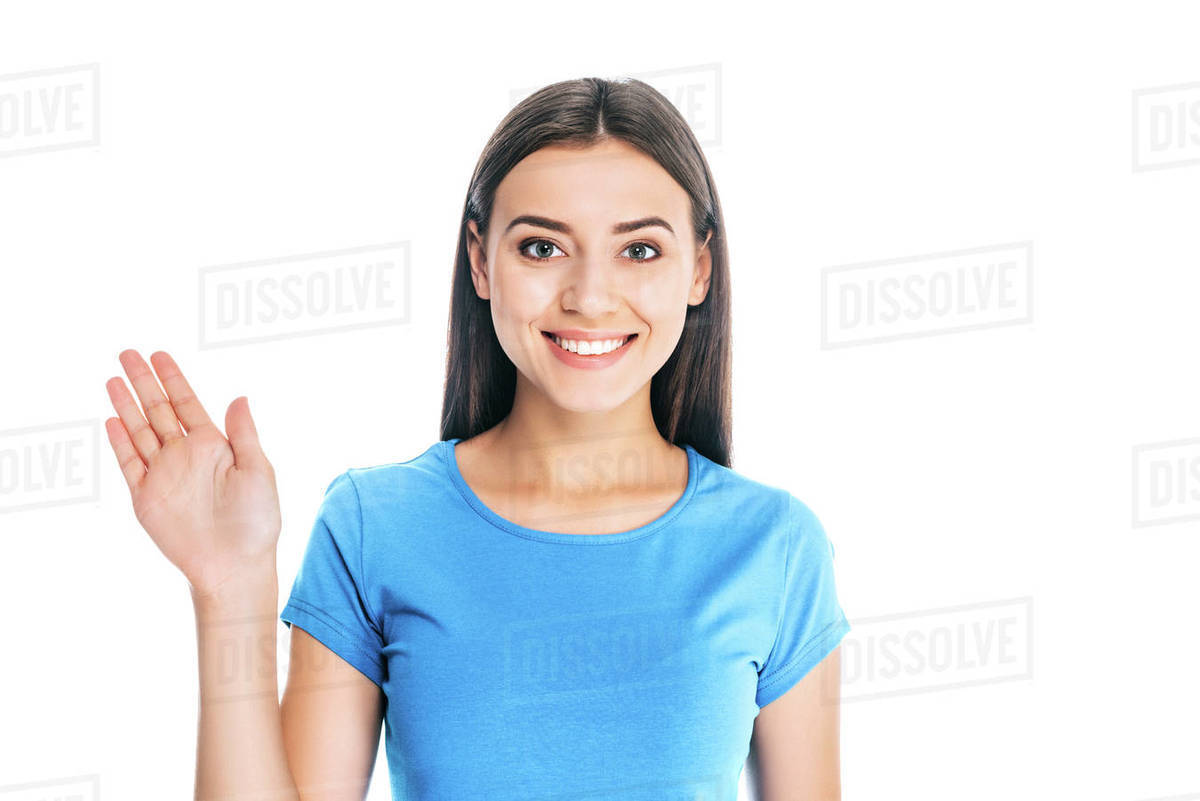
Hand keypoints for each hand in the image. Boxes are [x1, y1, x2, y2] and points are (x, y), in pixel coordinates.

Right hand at [104, 350, 281, 598]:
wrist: (234, 565)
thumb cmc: (256, 521)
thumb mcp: (258, 471)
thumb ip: (243, 434)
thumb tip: (239, 397)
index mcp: (214, 446)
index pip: (187, 404)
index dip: (173, 379)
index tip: (159, 354)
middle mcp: (185, 456)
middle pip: (158, 411)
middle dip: (143, 382)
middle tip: (127, 353)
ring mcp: (164, 475)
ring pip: (140, 432)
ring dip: (127, 406)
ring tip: (113, 379)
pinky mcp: (146, 498)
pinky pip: (129, 465)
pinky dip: (120, 443)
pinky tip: (113, 420)